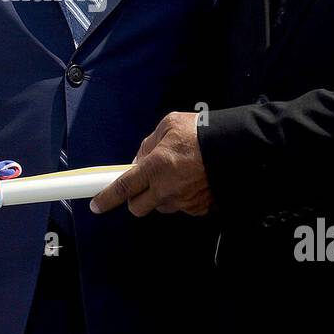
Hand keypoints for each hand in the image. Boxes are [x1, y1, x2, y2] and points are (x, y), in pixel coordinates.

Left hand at [89, 112, 210, 216]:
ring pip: (161, 207)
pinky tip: (190, 181)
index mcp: (155, 167)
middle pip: (138, 207)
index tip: (97, 205)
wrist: (235, 146)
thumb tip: (138, 161)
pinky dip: (181, 197)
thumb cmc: (202, 132)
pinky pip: (181, 208)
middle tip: (145, 182)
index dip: (107, 199)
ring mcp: (183, 202)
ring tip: (176, 175)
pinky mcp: (198, 208)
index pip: (123, 188)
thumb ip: (148, 144)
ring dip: (161, 196)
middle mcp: (167, 189)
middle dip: (136, 197)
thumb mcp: (168, 125)